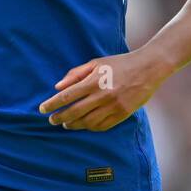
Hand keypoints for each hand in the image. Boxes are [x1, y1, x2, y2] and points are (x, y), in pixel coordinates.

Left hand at [38, 49, 164, 131]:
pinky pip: (102, 126)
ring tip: (66, 124)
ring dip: (74, 124)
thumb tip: (58, 87)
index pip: (67, 96)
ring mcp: (113, 106)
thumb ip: (75, 74)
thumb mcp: (96, 63)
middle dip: (59, 117)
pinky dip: (90, 127)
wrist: (148, 69)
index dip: (52, 104)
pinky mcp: (122, 114)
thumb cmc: (119, 63)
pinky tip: (84, 125)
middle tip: (52, 120)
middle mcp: (102, 95)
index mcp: (94, 81)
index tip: (42, 109)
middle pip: (74, 112)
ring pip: (87, 122)